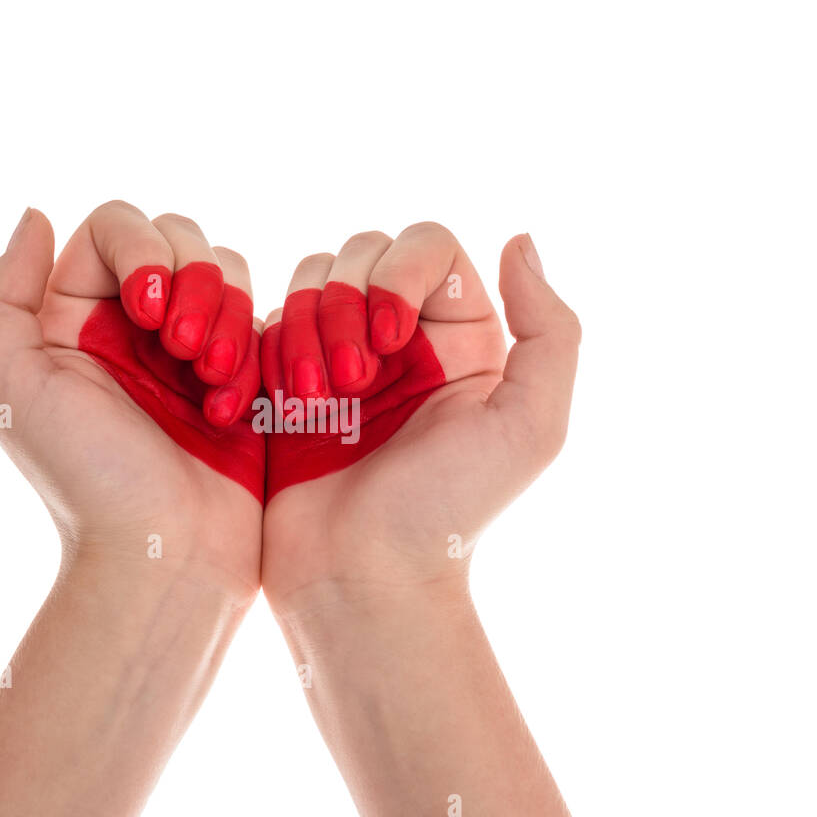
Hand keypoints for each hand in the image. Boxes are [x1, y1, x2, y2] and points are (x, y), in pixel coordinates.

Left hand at [0, 202, 264, 596]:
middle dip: (195, 282)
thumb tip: (35, 214)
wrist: (167, 555)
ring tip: (213, 386)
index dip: (142, 249)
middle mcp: (132, 325)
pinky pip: (265, 321)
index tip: (149, 312)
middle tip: (185, 353)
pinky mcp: (243, 374)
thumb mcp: (12, 388)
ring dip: (227, 320)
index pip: (114, 228)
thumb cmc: (87, 478)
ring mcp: (192, 349)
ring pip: (230, 272)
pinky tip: (234, 409)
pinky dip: (253, 355)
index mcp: (73, 317)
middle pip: (178, 237)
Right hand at [260, 224, 580, 613]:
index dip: (400, 270)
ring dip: (304, 331)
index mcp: (462, 338)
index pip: (427, 246)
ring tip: (312, 405)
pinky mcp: (282, 381)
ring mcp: (336, 356)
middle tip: (351, 383)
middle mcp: (400, 338)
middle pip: (362, 251)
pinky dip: (267, 351)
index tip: (392, 336)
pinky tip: (283, 408)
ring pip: (307, 279)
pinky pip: (264, 321)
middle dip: (344, 304)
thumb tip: (518, 239)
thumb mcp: (529, 427)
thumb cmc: (447, 511)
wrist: (359, 577)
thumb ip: (551, 331)